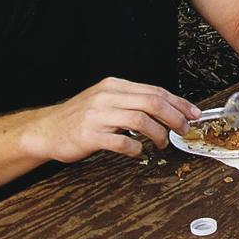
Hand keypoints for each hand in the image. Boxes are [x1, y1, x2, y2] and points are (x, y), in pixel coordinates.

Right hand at [23, 78, 199, 162]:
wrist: (45, 130)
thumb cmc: (80, 117)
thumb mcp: (106, 100)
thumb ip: (132, 101)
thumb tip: (168, 109)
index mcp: (114, 86)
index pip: (155, 91)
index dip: (178, 103)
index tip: (193, 114)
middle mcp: (107, 97)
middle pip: (152, 102)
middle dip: (175, 117)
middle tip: (183, 130)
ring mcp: (97, 116)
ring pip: (141, 120)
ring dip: (159, 134)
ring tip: (162, 143)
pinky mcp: (89, 136)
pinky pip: (121, 142)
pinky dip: (135, 148)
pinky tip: (138, 152)